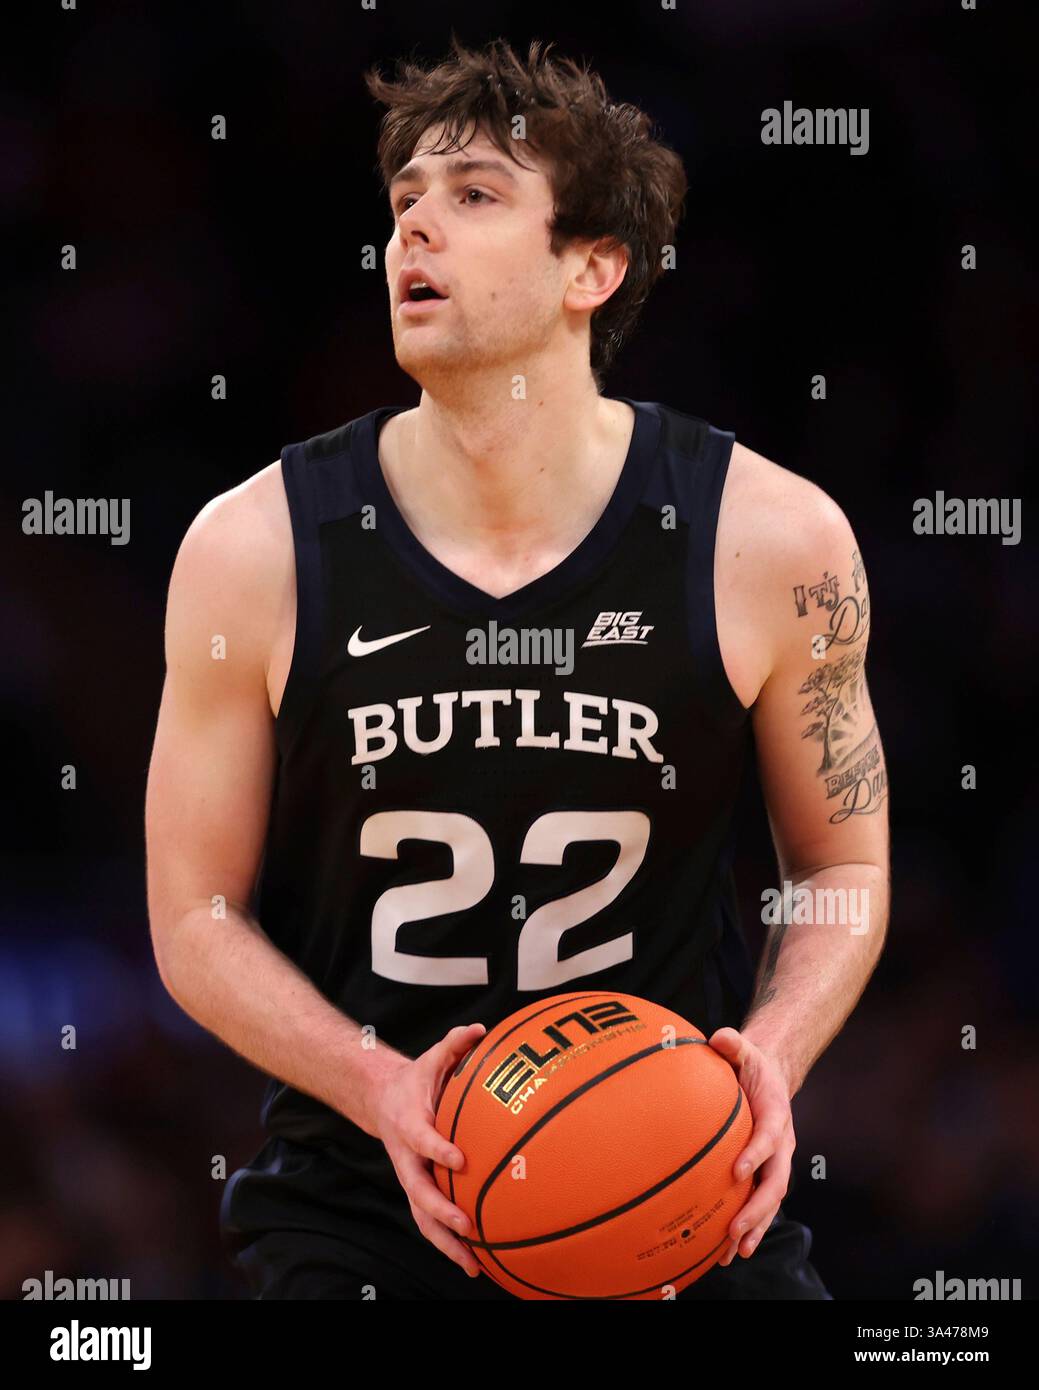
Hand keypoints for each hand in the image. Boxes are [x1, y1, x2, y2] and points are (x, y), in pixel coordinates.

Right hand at [366, 1021, 486, 1277]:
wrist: (382, 1101)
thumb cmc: (417, 1080)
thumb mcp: (432, 1057)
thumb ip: (455, 1043)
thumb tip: (480, 1029)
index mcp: (411, 1124)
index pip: (423, 1140)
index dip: (439, 1150)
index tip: (461, 1160)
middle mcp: (407, 1157)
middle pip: (418, 1191)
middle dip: (442, 1211)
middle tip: (468, 1225)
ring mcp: (411, 1177)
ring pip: (423, 1218)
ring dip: (445, 1243)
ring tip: (473, 1265)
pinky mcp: (418, 1190)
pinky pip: (430, 1222)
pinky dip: (448, 1244)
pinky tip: (475, 1263)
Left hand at [707, 1027, 794, 1266]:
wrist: (769, 1076)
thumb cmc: (750, 1064)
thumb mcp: (743, 1048)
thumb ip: (733, 1043)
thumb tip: (719, 1037)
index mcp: (777, 1114)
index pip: (770, 1136)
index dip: (756, 1154)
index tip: (737, 1172)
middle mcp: (781, 1144)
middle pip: (776, 1181)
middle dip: (757, 1207)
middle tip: (735, 1228)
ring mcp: (776, 1162)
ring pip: (770, 1200)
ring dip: (755, 1226)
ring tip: (735, 1251)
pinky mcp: (765, 1173)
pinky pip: (759, 1204)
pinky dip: (748, 1227)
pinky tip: (727, 1251)